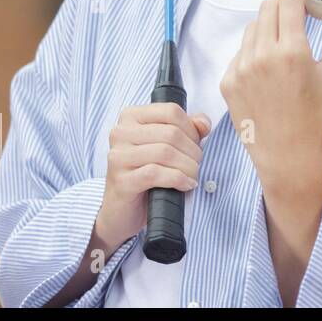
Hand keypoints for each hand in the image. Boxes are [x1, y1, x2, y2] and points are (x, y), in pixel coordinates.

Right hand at [97, 103, 211, 245]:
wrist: (122, 209)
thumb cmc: (147, 172)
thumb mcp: (169, 145)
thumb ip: (189, 129)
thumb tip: (204, 123)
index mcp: (131, 117)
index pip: (171, 111)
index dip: (191, 128)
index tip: (196, 144)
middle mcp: (120, 133)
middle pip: (171, 133)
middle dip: (192, 150)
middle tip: (197, 164)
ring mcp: (118, 157)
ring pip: (165, 152)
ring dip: (188, 166)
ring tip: (193, 175)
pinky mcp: (121, 180)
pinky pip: (157, 174)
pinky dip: (179, 179)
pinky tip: (186, 185)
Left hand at [220, 0, 321, 188]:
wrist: (288, 157)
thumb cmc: (318, 117)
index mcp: (292, 53)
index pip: (289, 0)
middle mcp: (261, 57)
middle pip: (268, 7)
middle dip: (286, 3)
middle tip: (302, 11)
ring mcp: (240, 69)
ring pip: (253, 27)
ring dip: (271, 25)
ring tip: (288, 43)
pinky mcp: (228, 81)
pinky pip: (241, 51)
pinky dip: (257, 49)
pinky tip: (272, 68)